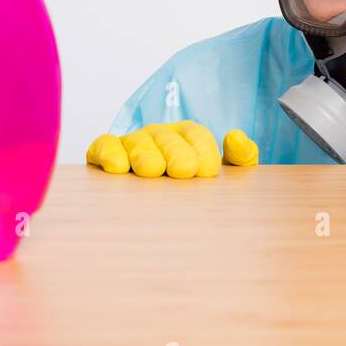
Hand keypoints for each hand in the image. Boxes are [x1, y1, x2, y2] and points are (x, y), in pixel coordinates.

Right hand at [86, 121, 257, 178]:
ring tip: (152, 170)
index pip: (197, 136)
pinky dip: (108, 153)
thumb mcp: (226, 172)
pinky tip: (117, 167)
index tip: (206, 171)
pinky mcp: (105, 153)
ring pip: (137, 143)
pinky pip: (105, 146)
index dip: (203, 151)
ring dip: (144, 155)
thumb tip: (235, 137)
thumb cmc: (196, 186)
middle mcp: (159, 136)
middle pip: (167, 139)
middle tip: (183, 170)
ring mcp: (132, 143)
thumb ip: (241, 157)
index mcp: (188, 136)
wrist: (163, 209)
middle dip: (176, 153)